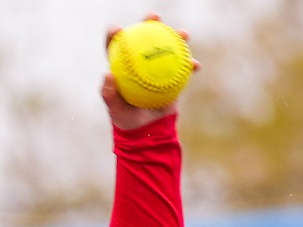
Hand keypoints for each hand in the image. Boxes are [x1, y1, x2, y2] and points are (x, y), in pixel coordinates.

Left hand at [102, 14, 199, 129]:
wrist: (146, 131)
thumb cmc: (126, 120)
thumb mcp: (115, 109)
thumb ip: (108, 93)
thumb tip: (107, 74)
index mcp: (122, 66)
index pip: (116, 45)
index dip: (115, 34)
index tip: (118, 29)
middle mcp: (140, 62)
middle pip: (145, 37)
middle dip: (150, 23)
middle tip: (154, 17)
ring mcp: (157, 67)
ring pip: (168, 47)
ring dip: (177, 37)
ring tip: (183, 34)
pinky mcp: (173, 75)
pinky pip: (183, 67)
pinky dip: (190, 65)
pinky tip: (194, 65)